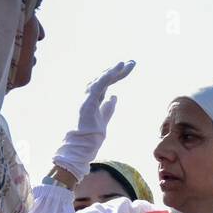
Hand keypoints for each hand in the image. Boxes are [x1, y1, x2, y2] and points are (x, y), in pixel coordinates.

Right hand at [51, 60, 135, 182]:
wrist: (79, 149)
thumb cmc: (89, 138)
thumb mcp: (103, 120)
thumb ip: (108, 108)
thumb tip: (114, 96)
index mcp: (92, 101)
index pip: (105, 84)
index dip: (116, 75)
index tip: (128, 68)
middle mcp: (88, 97)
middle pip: (103, 79)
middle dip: (117, 70)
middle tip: (132, 63)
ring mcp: (86, 99)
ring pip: (101, 79)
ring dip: (114, 70)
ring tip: (127, 64)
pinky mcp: (87, 102)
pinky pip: (99, 85)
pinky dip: (108, 75)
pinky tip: (118, 69)